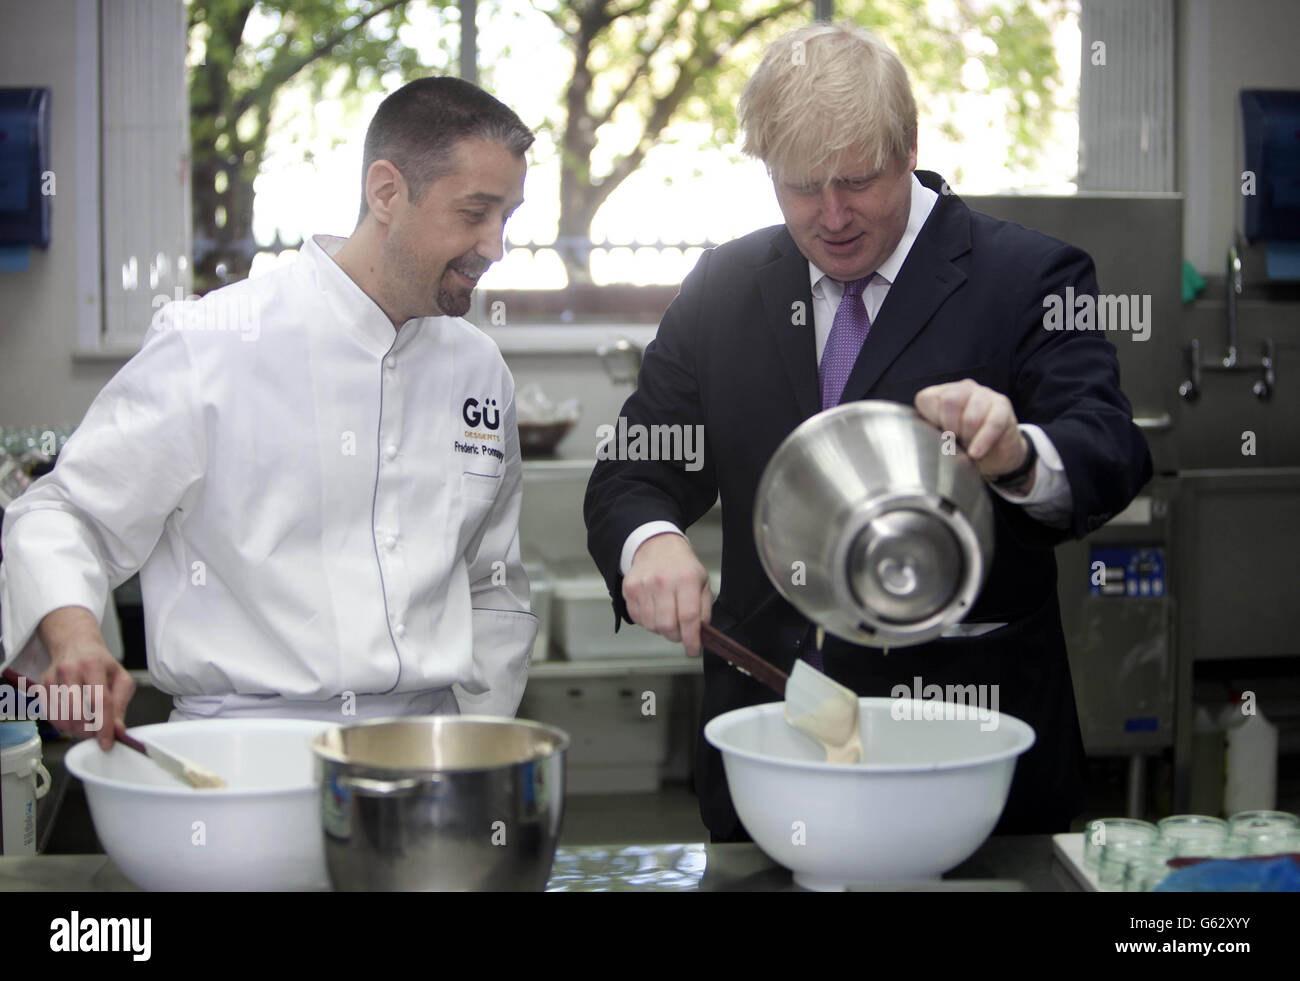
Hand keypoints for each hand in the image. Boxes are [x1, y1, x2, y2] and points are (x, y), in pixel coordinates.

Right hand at [36, 606, 134, 748]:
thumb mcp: (121, 678)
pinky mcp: (41, 687)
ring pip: (61, 718)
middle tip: (97, 734)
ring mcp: (52, 679)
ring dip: (75, 730)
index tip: (107, 744)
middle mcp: (69, 670)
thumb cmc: (101, 664)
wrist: (75, 645)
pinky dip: (63, 725)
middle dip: (88, 731)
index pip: (100, 701)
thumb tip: (117, 730)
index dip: (104, 726)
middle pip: (77, 712)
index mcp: (94, 665)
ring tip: (87, 726)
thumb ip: (121, 704)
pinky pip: (50, 717)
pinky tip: (74, 719)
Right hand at [622, 533, 712, 656]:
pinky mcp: (629, 589)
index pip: (688, 618)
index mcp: (686, 579)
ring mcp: (643, 585)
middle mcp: (663, 582)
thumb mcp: (702, 582)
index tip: (693, 650)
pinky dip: (648, 621)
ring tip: (667, 616)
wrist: (657, 545)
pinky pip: (638, 618)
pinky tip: (654, 610)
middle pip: (667, 625)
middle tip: (680, 633)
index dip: (691, 639)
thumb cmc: (682, 566)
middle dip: (676, 637)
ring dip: (661, 629)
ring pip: (651, 625)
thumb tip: (700, 634)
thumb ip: (703, 610)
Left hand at [914, 379, 1031, 484]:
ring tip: (969, 448)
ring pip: (971, 416)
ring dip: (968, 438)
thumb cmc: (963, 445)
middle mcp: (962, 389)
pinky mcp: (1002, 406)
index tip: (938, 436)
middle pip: (950, 401)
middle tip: (955, 443)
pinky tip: (976, 453)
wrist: (996, 454)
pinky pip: (992, 423)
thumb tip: (920, 439)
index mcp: (941, 393)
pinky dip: (982, 441)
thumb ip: (929, 432)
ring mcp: (984, 394)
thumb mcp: (941, 438)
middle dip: (951, 428)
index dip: (932, 422)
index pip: (927, 400)